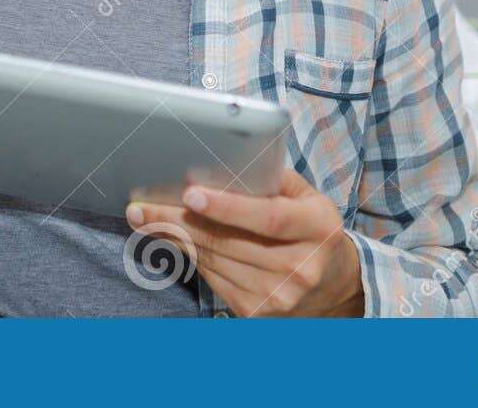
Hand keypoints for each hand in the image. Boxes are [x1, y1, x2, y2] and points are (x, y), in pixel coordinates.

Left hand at [127, 170, 364, 316]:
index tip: (190, 194)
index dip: (228, 207)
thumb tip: (220, 163)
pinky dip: (189, 256)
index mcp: (318, 227)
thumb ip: (271, 180)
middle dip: (179, 221)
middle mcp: (301, 266)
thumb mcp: (306, 197)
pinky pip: (213, 279)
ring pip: (214, 260)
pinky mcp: (259, 313)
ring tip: (146, 217)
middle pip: (229, 241)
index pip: (269, 218)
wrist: (334, 288)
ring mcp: (280, 295)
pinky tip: (172, 239)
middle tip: (143, 205)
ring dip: (175, 238)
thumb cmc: (311, 229)